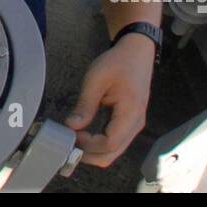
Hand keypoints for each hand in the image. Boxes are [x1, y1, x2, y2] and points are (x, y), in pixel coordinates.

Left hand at [65, 34, 155, 167]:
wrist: (137, 52)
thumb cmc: (118, 62)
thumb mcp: (96, 79)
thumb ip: (84, 105)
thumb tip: (71, 126)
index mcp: (130, 112)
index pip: (110, 143)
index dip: (89, 144)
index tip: (73, 134)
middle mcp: (136, 124)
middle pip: (112, 154)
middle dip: (89, 154)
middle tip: (70, 144)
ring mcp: (134, 125)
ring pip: (114, 151)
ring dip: (94, 150)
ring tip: (75, 139)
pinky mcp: (130, 124)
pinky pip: (115, 142)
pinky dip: (99, 144)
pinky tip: (84, 136)